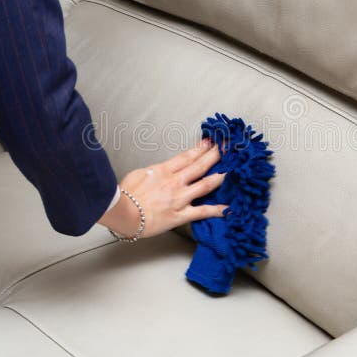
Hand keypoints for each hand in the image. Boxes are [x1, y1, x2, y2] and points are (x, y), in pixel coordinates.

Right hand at [98, 138, 227, 238]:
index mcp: (164, 170)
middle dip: (215, 155)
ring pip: (205, 185)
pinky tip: (229, 208)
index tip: (210, 141)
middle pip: (200, 165)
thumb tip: (158, 171)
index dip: (201, 148)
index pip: (187, 156)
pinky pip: (202, 212)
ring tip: (233, 170)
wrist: (123, 212)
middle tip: (227, 147)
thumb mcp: (138, 174)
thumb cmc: (126, 195)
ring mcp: (180, 198)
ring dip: (220, 176)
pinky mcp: (180, 214)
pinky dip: (217, 210)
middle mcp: (175, 182)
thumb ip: (153, 172)